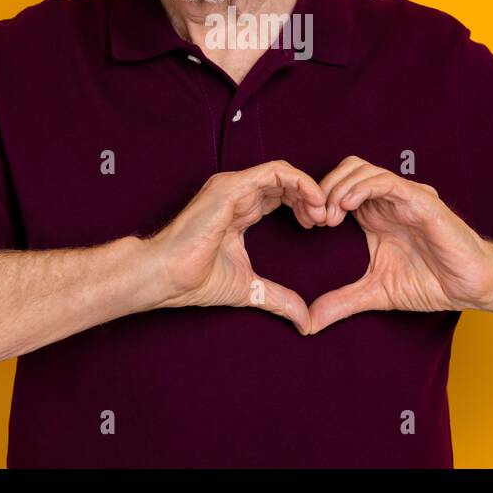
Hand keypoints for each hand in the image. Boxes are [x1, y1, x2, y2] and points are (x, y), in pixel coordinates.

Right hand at [149, 160, 327, 333]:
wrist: (167, 277)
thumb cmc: (195, 280)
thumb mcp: (249, 288)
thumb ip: (278, 298)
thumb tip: (305, 320)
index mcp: (239, 209)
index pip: (278, 195)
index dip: (302, 205)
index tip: (317, 227)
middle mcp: (237, 193)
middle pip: (284, 181)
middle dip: (309, 196)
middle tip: (325, 219)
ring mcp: (233, 187)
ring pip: (282, 171)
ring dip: (308, 188)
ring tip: (321, 211)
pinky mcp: (231, 187)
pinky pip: (274, 172)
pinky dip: (299, 182)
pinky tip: (312, 201)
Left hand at [307, 156, 492, 332]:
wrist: (471, 286)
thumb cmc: (431, 283)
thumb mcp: (376, 293)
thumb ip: (342, 302)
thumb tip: (308, 323)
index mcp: (374, 215)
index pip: (338, 188)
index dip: (317, 200)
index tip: (305, 226)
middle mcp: (387, 201)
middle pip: (346, 170)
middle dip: (323, 188)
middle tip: (314, 219)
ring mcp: (404, 198)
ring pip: (362, 170)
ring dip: (338, 187)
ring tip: (328, 215)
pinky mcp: (421, 201)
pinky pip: (387, 182)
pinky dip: (362, 187)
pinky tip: (346, 206)